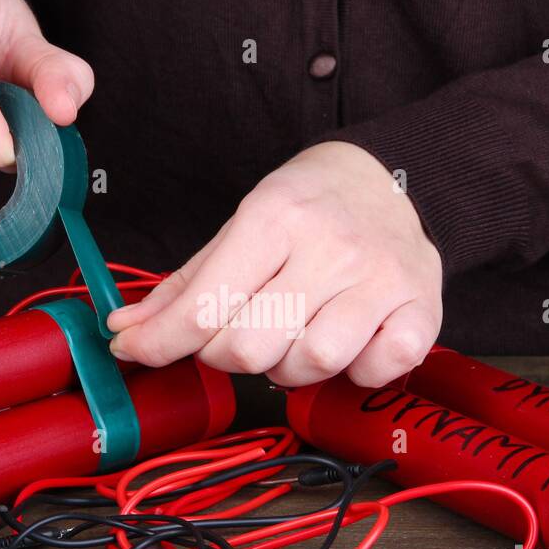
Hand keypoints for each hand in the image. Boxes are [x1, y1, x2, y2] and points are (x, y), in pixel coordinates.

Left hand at [107, 141, 442, 387]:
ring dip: (290, 368)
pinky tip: (351, 343)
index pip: (205, 307)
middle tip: (240, 334)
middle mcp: (331, 247)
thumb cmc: (311, 207)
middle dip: (228, 355)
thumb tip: (126, 330)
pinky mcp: (422, 308)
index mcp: (277, 217)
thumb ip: (186, 285)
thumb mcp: (243, 226)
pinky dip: (355, 371)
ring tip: (296, 336)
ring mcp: (381, 279)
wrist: (396, 177)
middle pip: (249, 348)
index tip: (136, 351)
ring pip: (309, 364)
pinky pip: (374, 371)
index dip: (160, 343)